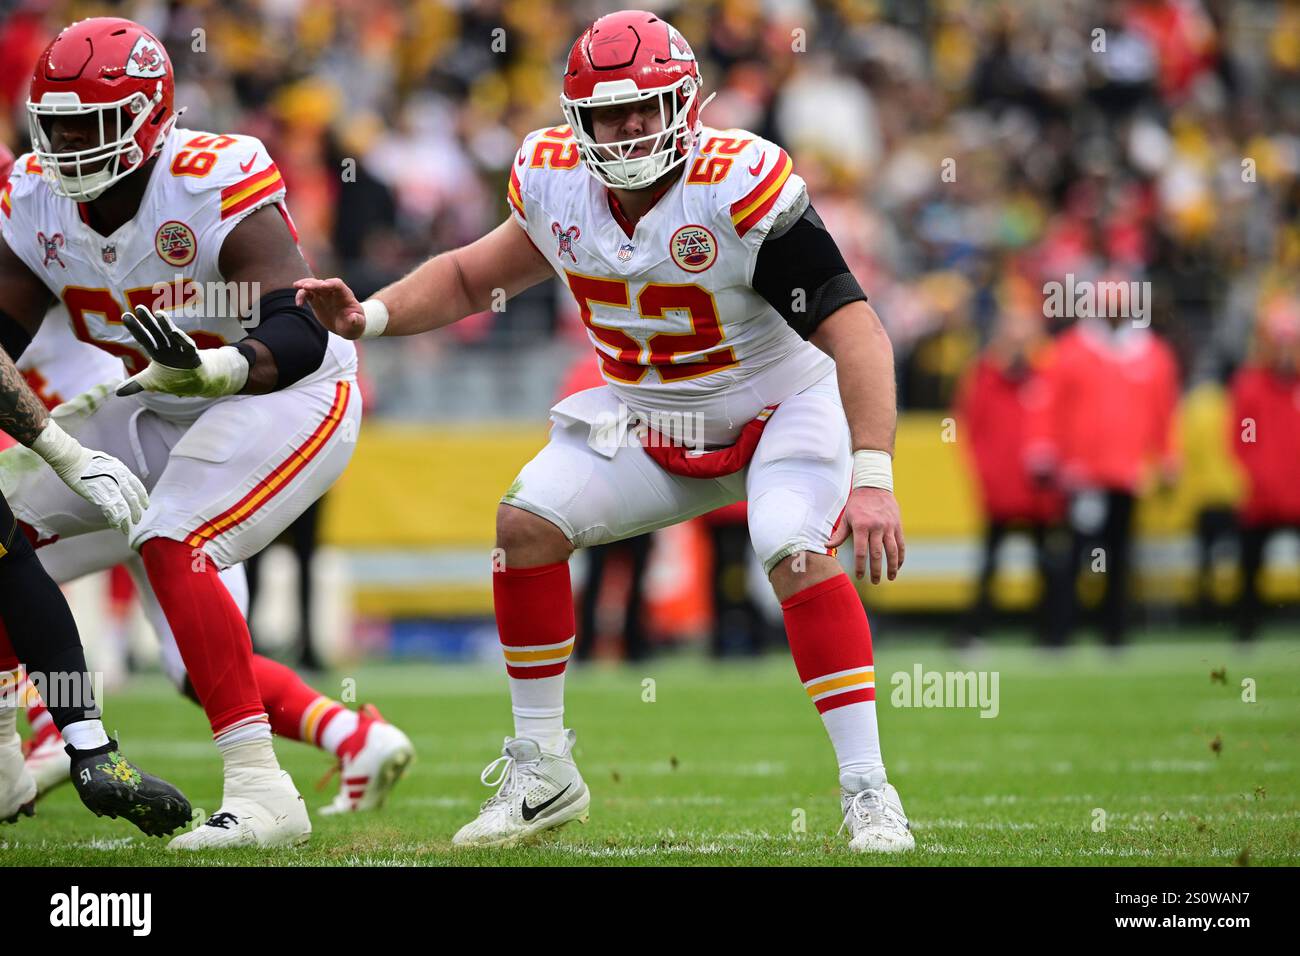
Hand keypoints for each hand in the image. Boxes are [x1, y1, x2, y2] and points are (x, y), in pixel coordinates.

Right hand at [31, 421, 147, 535]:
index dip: (142, 497)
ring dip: (127, 520)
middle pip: (133, 500)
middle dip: (136, 511)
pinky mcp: (101, 498)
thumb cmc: (85, 459)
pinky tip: (116, 526)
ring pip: (125, 509)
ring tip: (128, 528)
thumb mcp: (107, 462)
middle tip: (137, 520)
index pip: (137, 486)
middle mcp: (121, 480)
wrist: (74, 459)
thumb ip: (114, 472)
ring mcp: (112, 489)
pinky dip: (116, 521)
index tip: (145, 505)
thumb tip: (115, 478)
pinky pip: (112, 513)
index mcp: (123, 471)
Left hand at [116, 306, 247, 397]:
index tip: (125, 315)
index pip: (144, 338)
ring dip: (166, 325)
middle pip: (156, 333)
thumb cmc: (173, 378)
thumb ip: (135, 384)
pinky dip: (182, 339)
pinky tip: (174, 332)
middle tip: (139, 308)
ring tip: (159, 314)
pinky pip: (187, 346)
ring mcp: (181, 350)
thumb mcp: (152, 381)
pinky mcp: (193, 356)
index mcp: (157, 352)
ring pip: (172, 335)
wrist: (196, 383)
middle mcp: (168, 348)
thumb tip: (116, 392)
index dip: (135, 328)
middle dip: (148, 321)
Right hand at [293, 277, 366, 338]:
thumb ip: (356, 321)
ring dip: (305, 284)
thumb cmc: (355, 324)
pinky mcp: (316, 301)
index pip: (338, 284)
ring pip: (313, 285)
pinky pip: (307, 294)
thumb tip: (353, 318)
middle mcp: (333, 292)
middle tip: (305, 286)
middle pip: (323, 283)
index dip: (330, 283)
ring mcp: (324, 295)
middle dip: (314, 284)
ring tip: (297, 286)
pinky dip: (301, 296)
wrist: (347, 327)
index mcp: (345, 294)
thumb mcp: (358, 324)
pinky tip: (299, 304)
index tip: (323, 285)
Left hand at [829, 486, 904, 582]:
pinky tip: (898, 566)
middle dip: (876, 570)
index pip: (861, 551)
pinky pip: (901, 544)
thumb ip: (839, 534)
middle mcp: (876, 527)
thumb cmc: (857, 504)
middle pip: (877, 553)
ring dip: (892, 566)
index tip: (859, 576)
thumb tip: (826, 546)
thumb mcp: (846, 517)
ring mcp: (888, 526)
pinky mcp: (897, 525)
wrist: (874, 487)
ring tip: (890, 578)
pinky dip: (900, 556)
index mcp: (861, 526)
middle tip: (875, 582)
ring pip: (893, 550)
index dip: (860, 566)